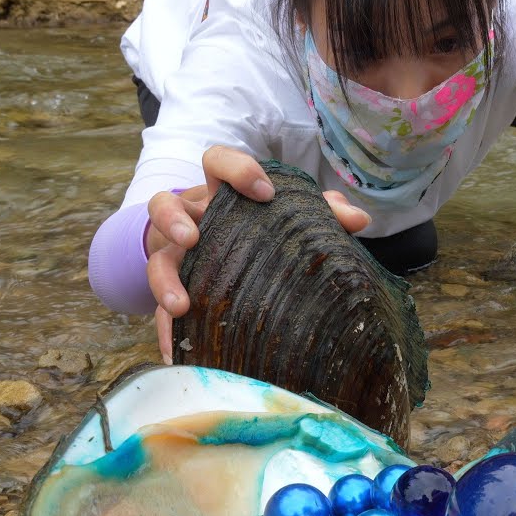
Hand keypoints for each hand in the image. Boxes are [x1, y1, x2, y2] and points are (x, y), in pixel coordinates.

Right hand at [147, 145, 371, 362]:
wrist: (226, 262)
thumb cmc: (261, 231)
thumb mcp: (289, 218)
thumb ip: (324, 212)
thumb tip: (360, 219)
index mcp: (222, 194)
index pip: (217, 161)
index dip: (237, 170)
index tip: (264, 193)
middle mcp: (192, 220)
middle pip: (164, 204)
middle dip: (174, 219)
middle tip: (193, 238)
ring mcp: (175, 256)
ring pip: (156, 258)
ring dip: (163, 280)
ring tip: (180, 305)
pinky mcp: (172, 292)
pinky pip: (161, 313)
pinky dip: (168, 334)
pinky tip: (175, 354)